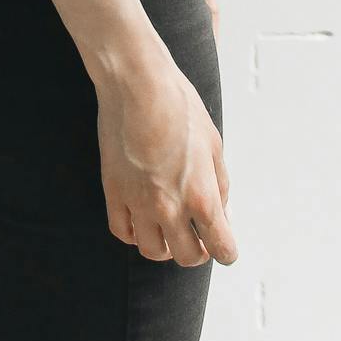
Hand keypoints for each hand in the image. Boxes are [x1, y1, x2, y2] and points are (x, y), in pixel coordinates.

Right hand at [95, 46, 235, 267]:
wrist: (137, 83)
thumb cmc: (179, 106)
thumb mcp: (213, 144)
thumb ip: (219, 185)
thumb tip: (222, 213)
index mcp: (202, 196)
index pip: (221, 249)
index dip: (226, 250)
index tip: (222, 243)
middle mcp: (170, 207)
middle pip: (186, 257)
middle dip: (196, 251)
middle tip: (195, 235)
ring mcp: (138, 202)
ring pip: (152, 251)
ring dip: (164, 246)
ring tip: (167, 228)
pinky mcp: (113, 191)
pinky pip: (122, 232)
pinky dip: (134, 233)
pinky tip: (141, 220)